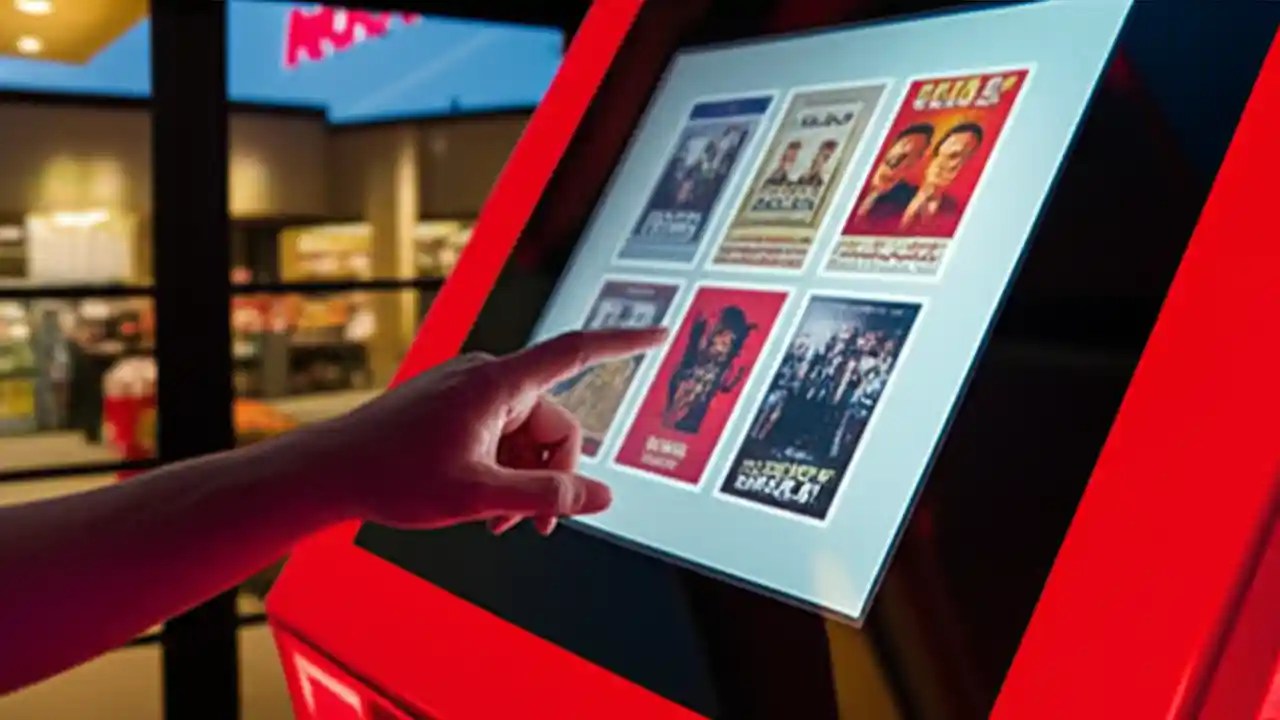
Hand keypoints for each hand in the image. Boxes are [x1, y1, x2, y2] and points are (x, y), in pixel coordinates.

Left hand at [308, 328, 666, 535]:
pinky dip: (501, 467)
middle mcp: (486, 376)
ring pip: (525, 432)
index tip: (661, 333)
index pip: (575, 352)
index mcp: (497, 383)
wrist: (330, 472)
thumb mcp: (479, 496)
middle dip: (551, 473)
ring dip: (523, 477)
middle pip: (552, 420)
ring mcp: (467, 389)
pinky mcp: (453, 405)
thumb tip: (603, 497)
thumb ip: (546, 495)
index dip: (624, 343)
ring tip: (497, 523)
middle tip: (534, 526)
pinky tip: (481, 505)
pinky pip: (499, 432)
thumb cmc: (395, 478)